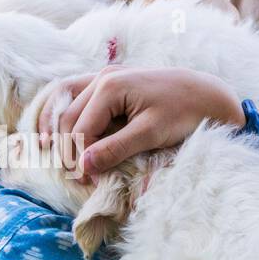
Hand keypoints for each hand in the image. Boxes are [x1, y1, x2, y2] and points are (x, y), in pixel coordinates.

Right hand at [37, 66, 244, 180]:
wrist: (206, 94)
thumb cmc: (184, 113)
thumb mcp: (151, 134)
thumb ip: (116, 148)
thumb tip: (82, 167)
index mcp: (110, 87)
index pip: (80, 129)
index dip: (79, 158)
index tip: (86, 183)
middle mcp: (101, 77)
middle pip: (68, 117)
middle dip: (68, 148)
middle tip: (74, 177)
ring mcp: (103, 76)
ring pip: (64, 103)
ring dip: (57, 128)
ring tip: (52, 153)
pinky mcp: (108, 81)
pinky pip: (74, 95)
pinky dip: (64, 113)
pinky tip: (56, 130)